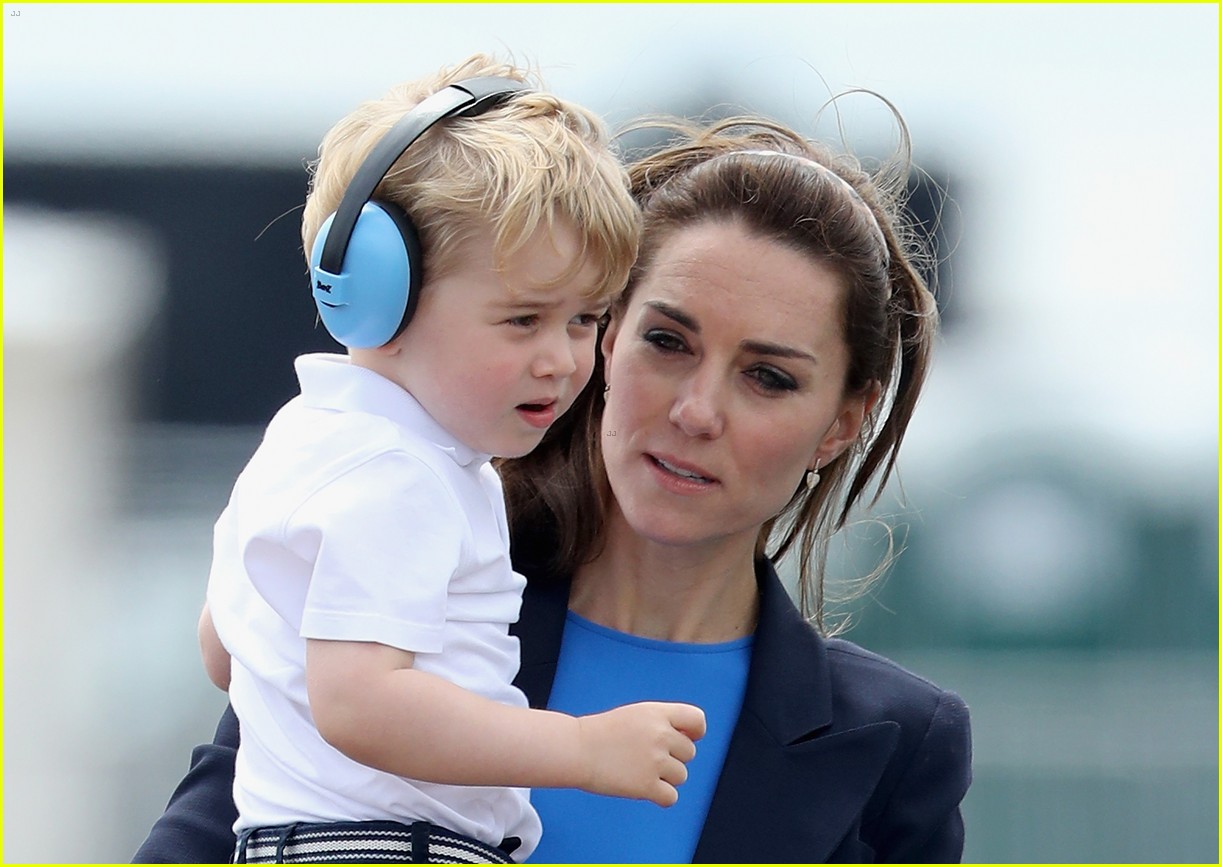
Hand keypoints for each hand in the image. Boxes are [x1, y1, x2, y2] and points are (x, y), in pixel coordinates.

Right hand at [576, 701, 706, 806]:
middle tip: (647, 757)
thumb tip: (689, 740)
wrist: (577, 749)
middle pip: (689, 753)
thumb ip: (663, 722)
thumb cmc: (602, 733)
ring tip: (640, 770)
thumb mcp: (637, 714)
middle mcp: (660, 735)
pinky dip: (661, 796)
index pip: (697, 720)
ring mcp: (655, 761)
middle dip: (673, 758)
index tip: (684, 738)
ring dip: (665, 777)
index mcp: (657, 713)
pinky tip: (644, 788)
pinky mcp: (647, 785)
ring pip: (681, 776)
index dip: (694, 732)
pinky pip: (671, 797)